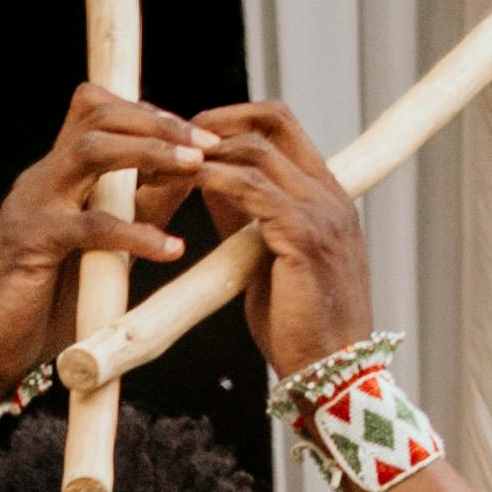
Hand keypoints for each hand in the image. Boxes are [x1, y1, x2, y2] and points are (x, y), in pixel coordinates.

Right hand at [0, 84, 217, 383]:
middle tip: (207, 143)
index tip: (194, 136)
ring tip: (195, 166)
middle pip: (97, 116)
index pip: (98, 111)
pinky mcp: (31, 243)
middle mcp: (41, 179)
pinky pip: (90, 226)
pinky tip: (170, 248)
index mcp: (56, 175)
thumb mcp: (104, 245)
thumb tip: (193, 176)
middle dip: (158, 122)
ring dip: (150, 151)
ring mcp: (33, 206)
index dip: (148, 112)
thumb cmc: (45, 303)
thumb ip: (140, 207)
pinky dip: (136, 233)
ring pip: (92, 151)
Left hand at [180, 102, 376, 381]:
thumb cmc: (297, 324)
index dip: (230, 119)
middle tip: (162, 141)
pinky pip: (255, 190)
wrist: (331, 372)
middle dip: (212, 122)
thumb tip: (210, 186)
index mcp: (324, 192)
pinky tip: (184, 187)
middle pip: (272, 120)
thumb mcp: (268, 257)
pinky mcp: (306, 237)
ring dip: (202, 153)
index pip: (280, 125)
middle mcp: (329, 191)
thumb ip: (247, 217)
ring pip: (258, 150)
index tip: (182, 136)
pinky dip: (215, 181)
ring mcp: (322, 211)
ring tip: (160, 167)